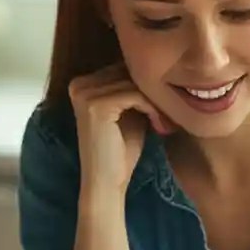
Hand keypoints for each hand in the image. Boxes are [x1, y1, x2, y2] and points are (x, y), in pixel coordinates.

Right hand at [68, 63, 174, 197]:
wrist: (107, 182)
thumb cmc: (121, 150)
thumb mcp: (130, 111)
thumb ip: (135, 89)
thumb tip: (159, 66)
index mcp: (84, 83)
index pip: (125, 67)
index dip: (149, 85)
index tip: (164, 108)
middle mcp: (80, 84)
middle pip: (130, 71)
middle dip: (154, 92)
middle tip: (169, 115)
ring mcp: (85, 93)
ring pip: (135, 82)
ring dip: (157, 102)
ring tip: (165, 123)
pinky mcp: (96, 105)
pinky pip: (135, 94)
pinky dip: (153, 109)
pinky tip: (159, 126)